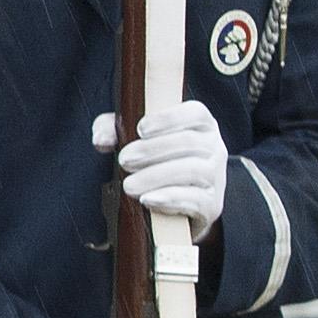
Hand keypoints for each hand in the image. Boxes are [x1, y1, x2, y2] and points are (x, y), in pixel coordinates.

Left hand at [105, 98, 226, 238]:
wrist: (175, 203)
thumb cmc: (154, 161)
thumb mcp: (133, 139)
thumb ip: (114, 130)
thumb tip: (101, 139)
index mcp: (201, 125)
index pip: (195, 113)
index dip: (169, 119)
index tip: (140, 129)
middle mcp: (214, 147)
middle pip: (189, 143)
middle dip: (152, 151)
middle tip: (124, 160)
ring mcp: (216, 177)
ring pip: (192, 170)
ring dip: (156, 176)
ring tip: (129, 185)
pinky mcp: (212, 204)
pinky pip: (196, 200)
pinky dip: (170, 199)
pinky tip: (148, 199)